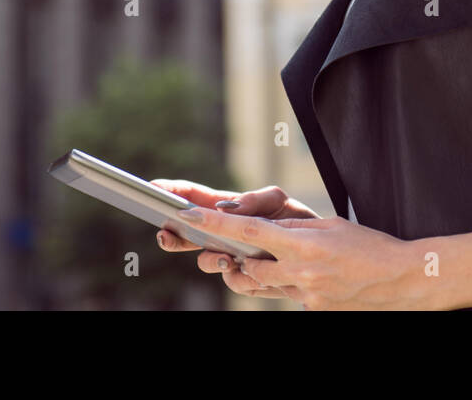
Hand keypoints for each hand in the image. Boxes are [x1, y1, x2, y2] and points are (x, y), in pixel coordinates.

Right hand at [150, 181, 319, 299]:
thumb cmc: (296, 220)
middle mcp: (223, 233)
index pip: (194, 198)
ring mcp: (231, 256)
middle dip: (172, 235)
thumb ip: (256, 199)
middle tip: (166, 234)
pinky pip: (233, 281)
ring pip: (206, 261)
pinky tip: (244, 269)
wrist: (319, 253)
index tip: (151, 189)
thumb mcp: (279, 201)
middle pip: (187, 234)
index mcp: (227, 209)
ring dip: (210, 260)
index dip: (172, 192)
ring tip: (226, 257)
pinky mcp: (246, 278)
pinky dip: (237, 276)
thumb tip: (228, 207)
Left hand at [164, 202, 431, 309]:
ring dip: (258, 272)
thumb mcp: (330, 226)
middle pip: (248, 268)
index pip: (248, 233)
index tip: (191, 217)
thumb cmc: (370, 246)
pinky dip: (286, 284)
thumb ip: (295, 230)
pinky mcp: (314, 310)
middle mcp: (300, 273)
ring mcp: (306, 296)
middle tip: (226, 249)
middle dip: (235, 258)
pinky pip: (287, 296)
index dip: (216, 225)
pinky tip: (307, 274)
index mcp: (303, 245)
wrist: (403, 280)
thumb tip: (269, 234)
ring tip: (268, 260)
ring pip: (264, 286)